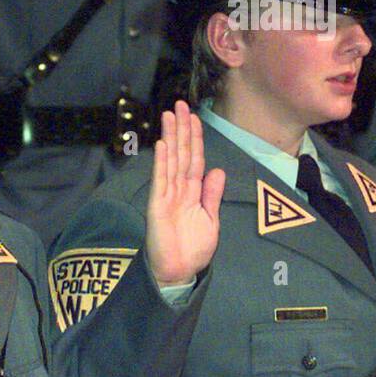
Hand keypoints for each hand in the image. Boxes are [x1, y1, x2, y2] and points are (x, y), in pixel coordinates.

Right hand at [145, 101, 224, 285]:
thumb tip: (218, 170)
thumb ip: (212, 195)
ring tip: (170, 115)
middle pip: (181, 153)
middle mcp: (179, 188)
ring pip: (171, 160)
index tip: (195, 117)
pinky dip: (162, 162)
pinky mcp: (158, 205)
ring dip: (171, 137)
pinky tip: (163, 145)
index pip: (195, 158)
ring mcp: (167, 194)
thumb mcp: (211, 219)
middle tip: (181, 105)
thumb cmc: (193, 249)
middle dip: (182, 128)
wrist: (178, 272)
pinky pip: (161, 179)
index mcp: (192, 191)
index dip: (195, 138)